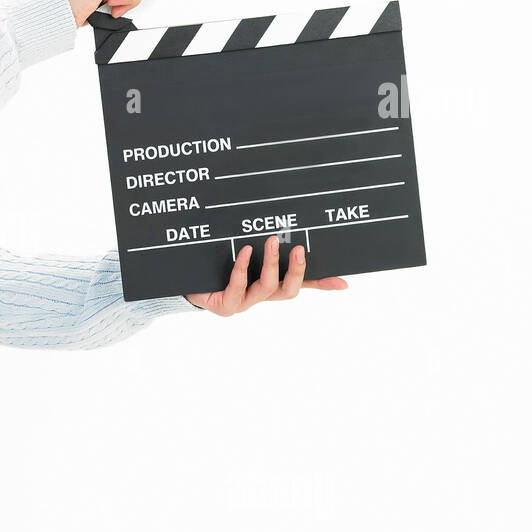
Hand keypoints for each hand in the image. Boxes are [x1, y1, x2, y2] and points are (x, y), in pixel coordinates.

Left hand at [184, 236, 348, 315]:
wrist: (189, 282)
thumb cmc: (219, 265)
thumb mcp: (245, 252)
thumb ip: (266, 246)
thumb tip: (286, 226)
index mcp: (271, 283)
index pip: (303, 284)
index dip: (323, 284)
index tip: (343, 281)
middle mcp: (261, 295)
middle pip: (289, 290)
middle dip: (296, 270)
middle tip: (298, 248)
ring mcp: (245, 302)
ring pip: (267, 287)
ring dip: (272, 263)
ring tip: (272, 241)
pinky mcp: (226, 305)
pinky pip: (238, 287)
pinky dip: (242, 268)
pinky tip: (244, 252)